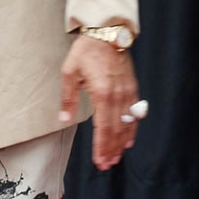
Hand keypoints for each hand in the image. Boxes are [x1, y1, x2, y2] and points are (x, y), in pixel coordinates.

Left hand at [59, 34, 140, 169]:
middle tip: (106, 164)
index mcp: (102, 94)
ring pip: (127, 125)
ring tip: (116, 157)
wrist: (106, 33)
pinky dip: (132, 129)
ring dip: (122, 143)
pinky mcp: (132, 89)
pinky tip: (129, 139)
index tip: (99, 161)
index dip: (101, 147)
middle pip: (117, 131)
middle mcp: (118, 96)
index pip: (103, 128)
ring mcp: (128, 93)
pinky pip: (135, 114)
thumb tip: (63, 120)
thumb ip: (68, 98)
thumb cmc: (86, 51)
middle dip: (111, 150)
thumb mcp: (69, 72)